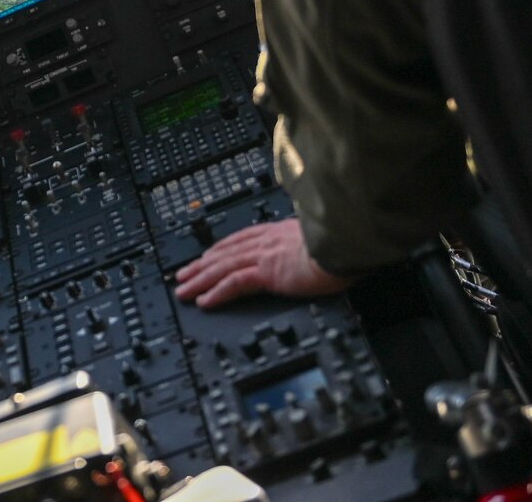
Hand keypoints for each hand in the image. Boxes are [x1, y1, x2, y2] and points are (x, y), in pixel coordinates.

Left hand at [173, 219, 349, 308]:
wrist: (347, 242)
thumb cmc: (342, 243)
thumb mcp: (320, 238)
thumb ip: (307, 243)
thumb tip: (310, 250)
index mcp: (279, 231)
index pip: (240, 239)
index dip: (220, 248)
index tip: (207, 255)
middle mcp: (267, 240)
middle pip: (224, 253)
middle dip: (201, 265)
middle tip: (183, 274)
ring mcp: (265, 256)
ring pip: (222, 268)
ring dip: (199, 280)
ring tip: (184, 290)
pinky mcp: (268, 272)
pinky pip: (234, 283)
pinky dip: (217, 292)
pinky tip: (204, 300)